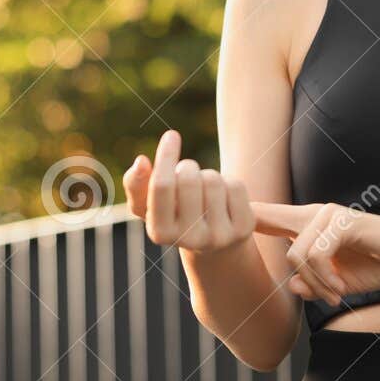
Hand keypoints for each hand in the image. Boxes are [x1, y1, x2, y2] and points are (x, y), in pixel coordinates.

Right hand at [122, 129, 253, 256]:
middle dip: (188, 167)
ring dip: (207, 175)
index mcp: (160, 233)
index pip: (161, 185)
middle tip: (187, 175)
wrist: (214, 246)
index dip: (166, 156)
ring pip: (213, 179)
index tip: (171, 134)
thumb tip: (141, 161)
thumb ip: (136, 184)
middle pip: (189, 178)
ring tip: (204, 191)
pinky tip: (223, 198)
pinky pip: (235, 186)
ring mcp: (219, 236)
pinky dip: (228, 182)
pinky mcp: (243, 229)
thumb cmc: (174, 216)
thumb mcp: (150, 205)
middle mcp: (190, 240)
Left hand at [249, 201, 379, 307]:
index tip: (216, 207)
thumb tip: (296, 288)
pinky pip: (316, 254)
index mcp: (307, 223)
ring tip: (335, 295)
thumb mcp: (337, 281)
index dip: (241, 213)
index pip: (266, 215)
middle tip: (325, 299)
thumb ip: (312, 283)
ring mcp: (327, 215)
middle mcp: (313, 214)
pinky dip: (326, 279)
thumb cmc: (375, 264)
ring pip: (296, 254)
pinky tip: (341, 290)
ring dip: (316, 284)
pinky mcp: (343, 222)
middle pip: (272, 232)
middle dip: (294, 275)